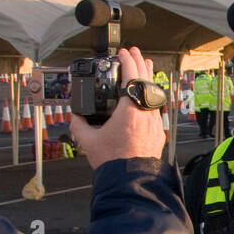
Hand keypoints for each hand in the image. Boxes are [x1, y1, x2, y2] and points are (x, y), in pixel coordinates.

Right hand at [69, 46, 166, 167]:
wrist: (130, 181)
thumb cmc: (112, 162)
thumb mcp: (88, 141)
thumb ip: (79, 125)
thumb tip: (75, 116)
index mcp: (129, 112)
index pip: (132, 77)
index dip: (127, 61)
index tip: (122, 53)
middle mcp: (145, 114)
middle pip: (146, 80)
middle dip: (139, 63)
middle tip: (133, 52)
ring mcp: (154, 123)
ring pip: (153, 94)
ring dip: (147, 78)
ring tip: (143, 66)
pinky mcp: (158, 132)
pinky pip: (155, 107)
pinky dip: (150, 95)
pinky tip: (146, 94)